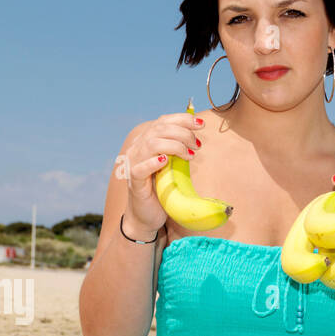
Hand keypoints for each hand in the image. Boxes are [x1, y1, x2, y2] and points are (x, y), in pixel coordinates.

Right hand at [119, 110, 206, 234]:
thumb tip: (194, 138)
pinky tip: (166, 161)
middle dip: (183, 133)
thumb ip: (177, 151)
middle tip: (197, 145)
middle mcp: (138, 149)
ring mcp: (134, 164)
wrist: (147, 216)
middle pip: (159, 129)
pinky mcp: (134, 182)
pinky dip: (153, 162)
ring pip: (152, 144)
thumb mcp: (172, 167)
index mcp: (146, 141)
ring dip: (175, 146)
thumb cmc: (161, 190)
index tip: (201, 124)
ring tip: (189, 155)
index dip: (182, 119)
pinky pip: (140, 168)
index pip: (163, 121)